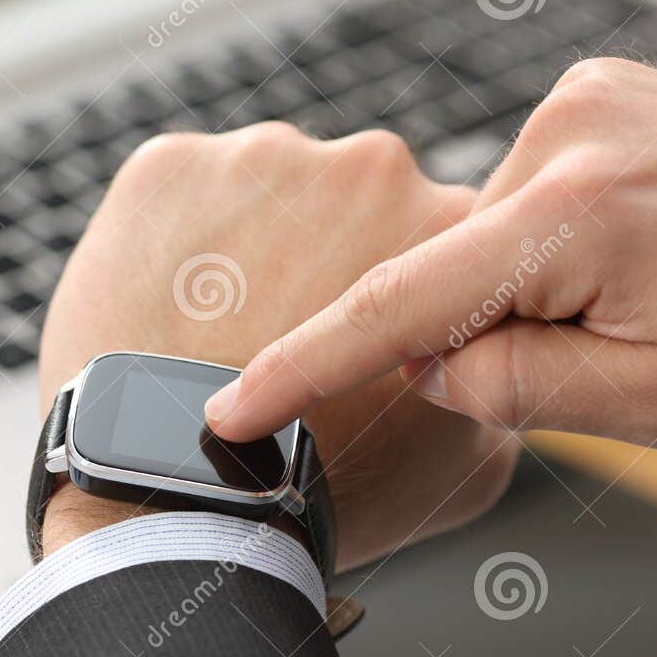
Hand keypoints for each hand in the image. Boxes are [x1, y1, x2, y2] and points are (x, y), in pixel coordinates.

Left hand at [38, 123, 518, 565]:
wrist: (194, 499)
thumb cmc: (335, 491)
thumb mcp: (468, 457)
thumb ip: (491, 374)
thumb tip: (482, 354)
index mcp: (450, 224)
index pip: (425, 233)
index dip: (393, 284)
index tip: (360, 336)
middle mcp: (366, 168)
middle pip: (345, 199)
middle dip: (325, 251)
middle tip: (288, 331)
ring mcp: (263, 158)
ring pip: (260, 190)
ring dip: (250, 241)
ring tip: (219, 329)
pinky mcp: (169, 165)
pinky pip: (176, 192)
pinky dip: (171, 238)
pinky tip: (166, 308)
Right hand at [205, 59, 656, 455]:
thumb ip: (520, 388)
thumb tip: (430, 368)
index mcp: (579, 216)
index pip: (395, 308)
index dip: (302, 367)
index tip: (230, 410)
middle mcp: (573, 132)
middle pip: (451, 274)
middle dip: (490, 336)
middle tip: (601, 365)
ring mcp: (595, 101)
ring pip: (496, 239)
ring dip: (537, 291)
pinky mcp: (614, 94)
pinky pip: (538, 193)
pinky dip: (560, 246)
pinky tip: (650, 260)